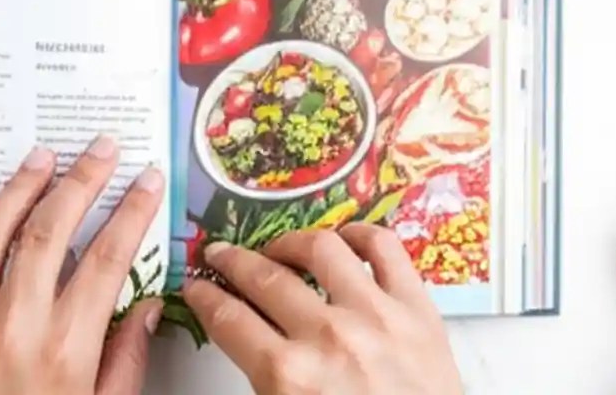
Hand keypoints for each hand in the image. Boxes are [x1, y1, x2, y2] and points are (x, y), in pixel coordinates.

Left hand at [0, 136, 165, 394]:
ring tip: (41, 158)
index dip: (131, 212)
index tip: (145, 182)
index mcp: (63, 350)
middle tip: (100, 149)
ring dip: (17, 189)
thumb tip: (147, 306)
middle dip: (81, 181)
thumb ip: (124, 360)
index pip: (107, 258)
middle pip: (49, 232)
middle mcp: (11, 329)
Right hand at [183, 224, 462, 394]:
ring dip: (288, 243)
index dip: (204, 296)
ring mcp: (375, 315)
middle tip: (221, 256)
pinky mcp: (418, 309)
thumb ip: (264, 380)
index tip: (197, 286)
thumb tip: (244, 339)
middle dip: (231, 262)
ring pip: (319, 250)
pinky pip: (384, 249)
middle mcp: (326, 337)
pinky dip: (359, 234)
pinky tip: (343, 239)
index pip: (227, 318)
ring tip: (277, 248)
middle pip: (263, 278)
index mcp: (287, 376)